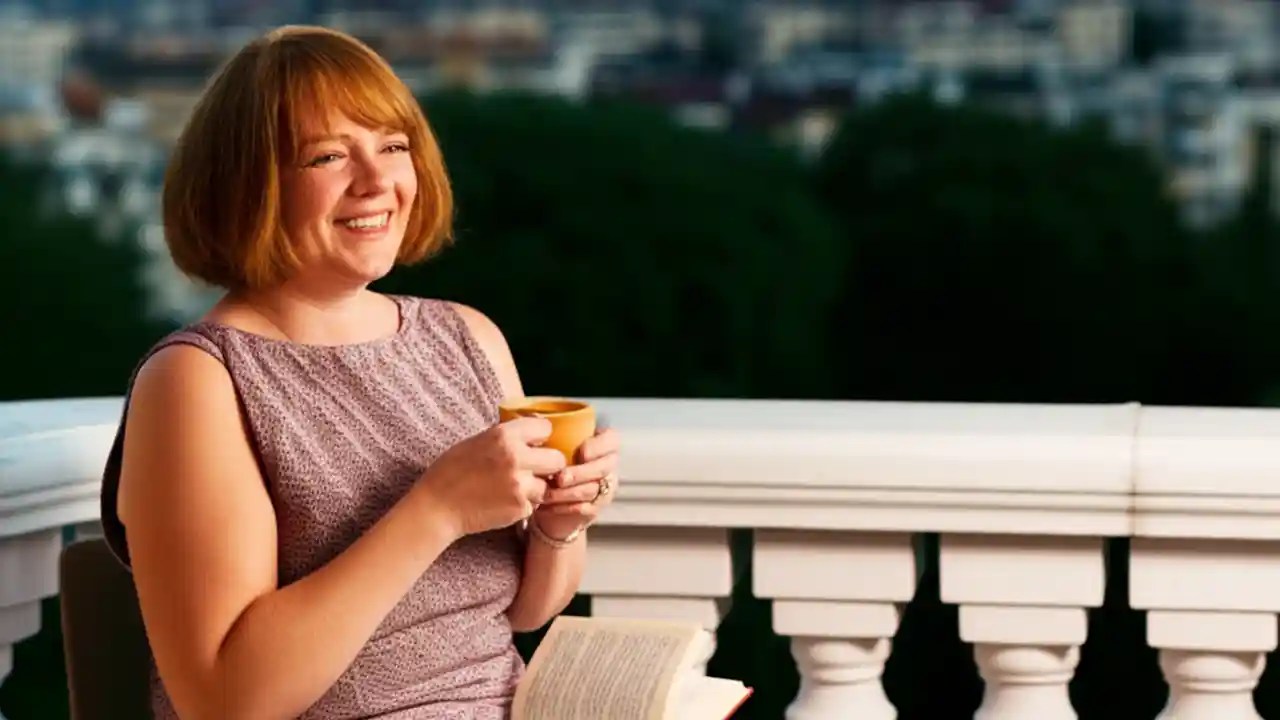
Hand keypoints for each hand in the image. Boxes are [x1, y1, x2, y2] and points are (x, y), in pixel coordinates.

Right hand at [417, 417, 567, 539]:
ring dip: (537, 488)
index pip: (546, 427)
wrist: (436, 507)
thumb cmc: (450, 472)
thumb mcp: (476, 441)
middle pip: (557, 458)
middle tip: (536, 470)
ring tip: (514, 489)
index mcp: (503, 435)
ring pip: (547, 485)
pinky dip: (524, 505)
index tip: (537, 444)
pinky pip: (534, 504)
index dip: (542, 437)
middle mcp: (515, 457)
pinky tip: (504, 502)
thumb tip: (534, 428)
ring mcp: (519, 485)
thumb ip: (505, 436)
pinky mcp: (519, 508)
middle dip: (549, 465)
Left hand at [532, 426, 620, 539]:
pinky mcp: (596, 506)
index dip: (600, 446)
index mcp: (601, 443)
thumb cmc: (550, 463)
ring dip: (569, 492)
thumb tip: (534, 417)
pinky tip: (549, 505)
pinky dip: (567, 506)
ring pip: (593, 489)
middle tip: (560, 478)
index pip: (612, 439)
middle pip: (604, 467)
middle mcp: (607, 464)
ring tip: (549, 493)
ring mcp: (604, 486)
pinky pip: (587, 507)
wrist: (549, 497)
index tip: (582, 453)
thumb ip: (549, 432)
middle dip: (581, 473)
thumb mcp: (551, 445)